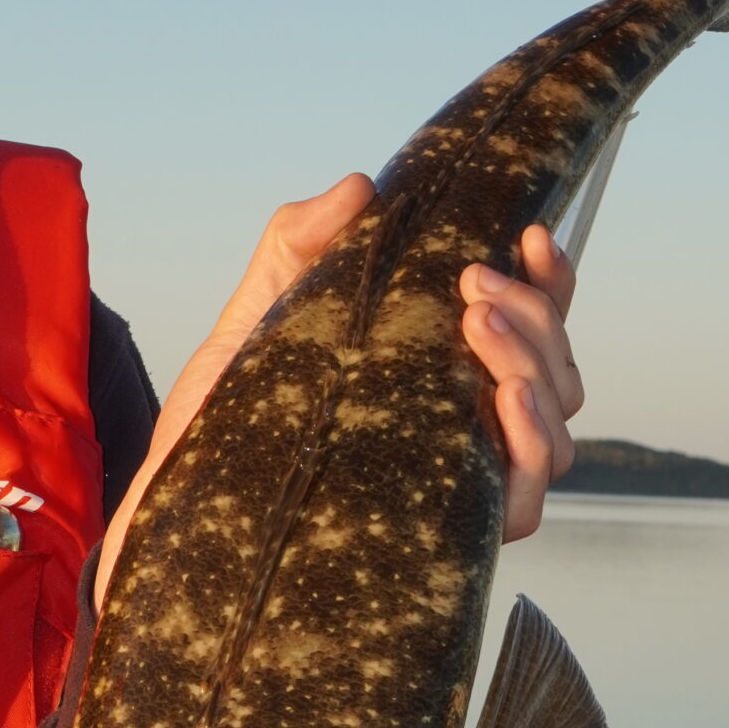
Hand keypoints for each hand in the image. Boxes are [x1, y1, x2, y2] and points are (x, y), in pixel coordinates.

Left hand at [97, 181, 580, 604]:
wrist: (171, 519)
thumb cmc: (217, 431)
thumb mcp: (251, 322)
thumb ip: (298, 247)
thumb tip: (358, 187)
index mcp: (434, 378)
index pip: (528, 329)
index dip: (550, 282)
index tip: (532, 237)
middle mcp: (460, 434)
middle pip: (556, 374)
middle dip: (536, 316)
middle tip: (474, 283)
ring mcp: (456, 488)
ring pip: (555, 434)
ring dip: (536, 369)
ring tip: (479, 326)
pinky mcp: (441, 540)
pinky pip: (525, 502)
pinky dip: (533, 444)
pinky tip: (505, 402)